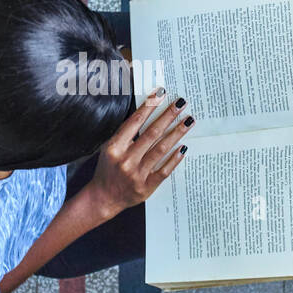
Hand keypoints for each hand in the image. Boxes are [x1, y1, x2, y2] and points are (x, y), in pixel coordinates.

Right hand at [86, 88, 193, 219]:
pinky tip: (183, 147)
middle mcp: (126, 160)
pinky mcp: (146, 187)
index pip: (135, 122)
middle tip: (181, 104)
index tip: (161, 94)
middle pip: (152, 133)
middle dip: (168, 116)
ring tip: (188, 121)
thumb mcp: (110, 149)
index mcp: (115, 147)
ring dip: (176, 133)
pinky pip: (164, 170)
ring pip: (161, 149)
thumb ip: (126, 134)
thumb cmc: (107, 169)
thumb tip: (146, 113)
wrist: (103, 198)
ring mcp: (137, 174)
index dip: (149, 107)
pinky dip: (174, 159)